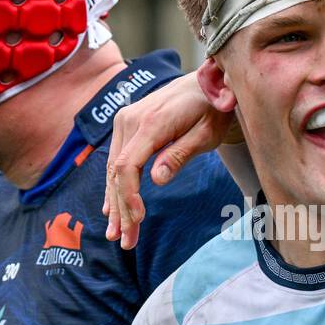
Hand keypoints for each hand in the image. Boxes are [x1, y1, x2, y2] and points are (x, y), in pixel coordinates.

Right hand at [103, 70, 238, 249]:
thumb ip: (180, 155)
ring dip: (115, 203)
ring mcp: (125, 120)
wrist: (208, 83)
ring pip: (113, 169)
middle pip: (117, 172)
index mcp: (150, 123)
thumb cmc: (212, 109)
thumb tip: (156, 180)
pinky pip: (116, 160)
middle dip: (121, 210)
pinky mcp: (127, 124)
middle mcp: (130, 120)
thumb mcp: (206, 134)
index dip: (129, 197)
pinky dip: (115, 186)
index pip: (127, 167)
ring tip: (117, 234)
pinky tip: (111, 209)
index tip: (138, 220)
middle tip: (126, 241)